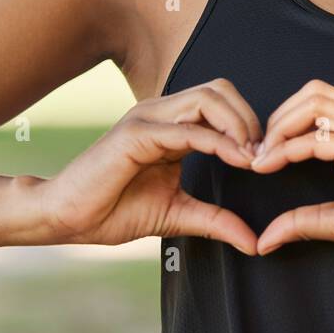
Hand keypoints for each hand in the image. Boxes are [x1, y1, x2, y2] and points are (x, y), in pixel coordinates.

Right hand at [39, 78, 262, 254]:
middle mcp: (161, 112)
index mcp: (172, 124)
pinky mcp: (135, 133)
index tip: (267, 159)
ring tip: (253, 157)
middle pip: (220, 90)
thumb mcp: (177, 214)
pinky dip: (217, 141)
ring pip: (207, 99)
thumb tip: (254, 243)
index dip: (249, 125)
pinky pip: (186, 129)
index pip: (221, 102)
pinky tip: (236, 160)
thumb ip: (216, 221)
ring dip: (238, 125)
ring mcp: (147, 118)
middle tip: (264, 155)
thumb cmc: (113, 211)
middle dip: (250, 118)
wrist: (66, 218)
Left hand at [248, 78, 333, 270]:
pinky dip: (289, 149)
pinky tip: (273, 164)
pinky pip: (319, 139)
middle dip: (279, 116)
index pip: (322, 101)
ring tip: (263, 156)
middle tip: (259, 150)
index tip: (265, 152)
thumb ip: (307, 219)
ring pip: (314, 103)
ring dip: (280, 126)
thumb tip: (268, 238)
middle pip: (314, 91)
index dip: (287, 121)